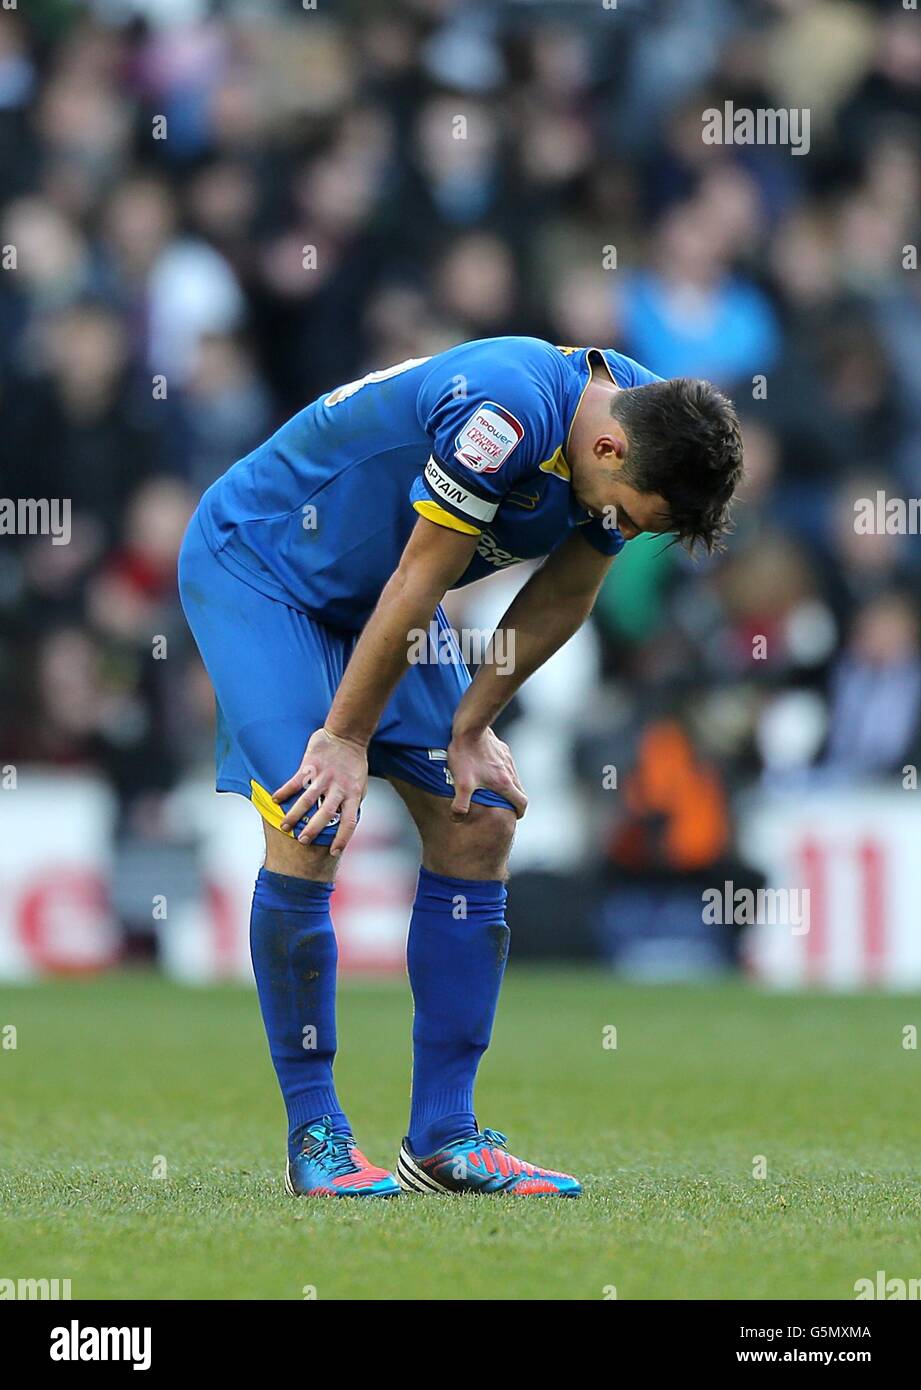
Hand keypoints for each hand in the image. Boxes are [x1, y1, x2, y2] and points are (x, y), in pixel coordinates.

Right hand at [273, 727, 367, 854]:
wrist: (347, 735)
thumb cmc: (353, 763)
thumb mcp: (360, 784)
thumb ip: (352, 802)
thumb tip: (345, 820)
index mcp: (353, 794)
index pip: (349, 822)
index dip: (342, 838)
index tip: (333, 852)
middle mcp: (339, 788)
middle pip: (326, 813)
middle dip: (313, 829)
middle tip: (302, 841)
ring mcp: (324, 777)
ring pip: (308, 800)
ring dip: (295, 814)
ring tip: (284, 826)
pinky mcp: (311, 765)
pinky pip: (295, 781)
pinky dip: (284, 791)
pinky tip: (274, 800)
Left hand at [447, 726, 527, 819]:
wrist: (469, 728)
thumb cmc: (466, 755)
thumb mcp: (461, 784)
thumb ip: (460, 805)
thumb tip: (457, 818)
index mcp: (505, 783)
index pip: (522, 802)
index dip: (519, 812)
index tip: (514, 816)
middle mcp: (510, 771)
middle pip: (519, 790)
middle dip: (513, 800)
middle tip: (502, 805)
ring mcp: (507, 758)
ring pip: (513, 776)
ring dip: (507, 785)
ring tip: (492, 789)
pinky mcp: (501, 748)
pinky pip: (505, 763)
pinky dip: (501, 771)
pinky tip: (485, 769)